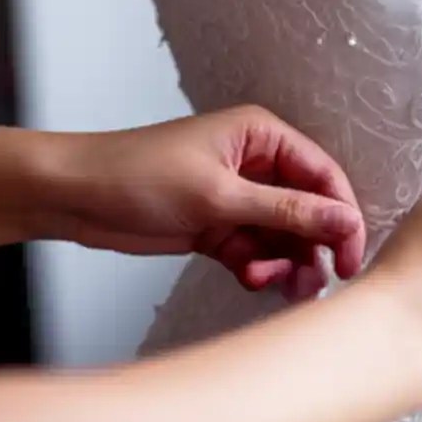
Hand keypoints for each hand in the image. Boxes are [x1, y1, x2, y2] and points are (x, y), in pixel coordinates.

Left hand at [45, 106, 364, 297]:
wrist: (71, 197)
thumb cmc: (135, 175)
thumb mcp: (219, 196)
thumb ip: (288, 211)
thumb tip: (345, 222)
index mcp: (263, 136)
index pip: (324, 176)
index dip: (343, 217)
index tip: (351, 258)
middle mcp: (257, 164)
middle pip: (310, 211)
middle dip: (312, 249)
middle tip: (313, 284)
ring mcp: (238, 197)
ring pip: (285, 238)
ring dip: (286, 265)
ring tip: (273, 285)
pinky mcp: (220, 227)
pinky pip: (258, 252)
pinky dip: (260, 269)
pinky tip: (250, 279)